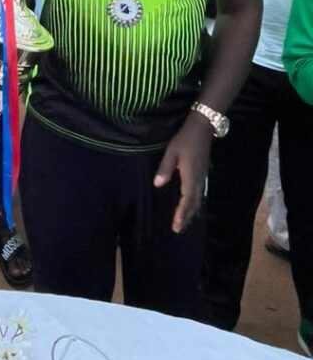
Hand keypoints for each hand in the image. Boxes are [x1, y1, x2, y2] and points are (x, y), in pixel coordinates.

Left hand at [153, 113, 212, 232]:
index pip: (186, 200)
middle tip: (178, 230)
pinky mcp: (202, 174)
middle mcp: (198, 180)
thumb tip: (157, 185)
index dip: (181, 214)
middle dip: (186, 217)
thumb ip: (165, 168)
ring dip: (191, 212)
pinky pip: (199, 194)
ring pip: (198, 200)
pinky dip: (195, 204)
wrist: (202, 129)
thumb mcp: (171, 152)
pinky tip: (192, 206)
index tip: (176, 225)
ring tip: (184, 223)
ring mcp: (202, 177)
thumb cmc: (185, 139)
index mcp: (190, 176)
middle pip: (193, 203)